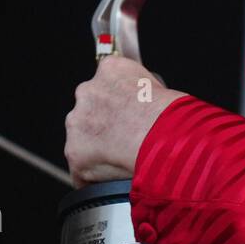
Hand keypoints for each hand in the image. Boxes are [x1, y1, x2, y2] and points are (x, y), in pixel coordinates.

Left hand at [65, 54, 186, 187]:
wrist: (165, 138)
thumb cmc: (170, 114)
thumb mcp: (159, 86)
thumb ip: (139, 91)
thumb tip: (142, 106)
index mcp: (111, 69)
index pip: (107, 82)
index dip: (119, 100)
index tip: (127, 112)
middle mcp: (88, 91)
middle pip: (90, 109)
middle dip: (104, 123)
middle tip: (127, 136)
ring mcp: (77, 122)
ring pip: (82, 137)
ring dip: (97, 146)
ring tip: (124, 156)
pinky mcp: (74, 152)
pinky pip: (80, 167)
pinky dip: (94, 173)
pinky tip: (115, 173)